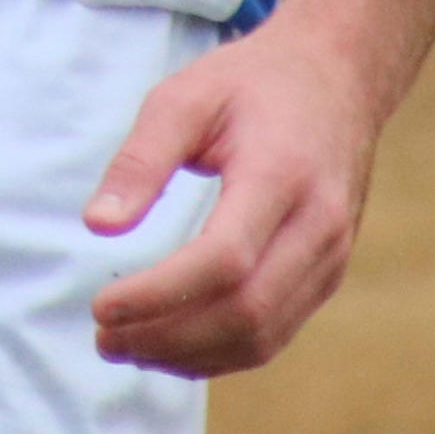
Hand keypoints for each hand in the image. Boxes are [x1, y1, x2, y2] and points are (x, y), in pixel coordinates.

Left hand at [81, 13, 382, 376]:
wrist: (337, 78)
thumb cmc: (251, 84)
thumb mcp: (184, 98)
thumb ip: (140, 160)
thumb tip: (97, 225)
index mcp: (281, 175)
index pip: (224, 260)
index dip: (159, 295)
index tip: (101, 306)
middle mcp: (318, 227)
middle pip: (245, 311)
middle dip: (167, 336)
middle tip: (103, 338)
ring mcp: (331, 256)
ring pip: (264, 335)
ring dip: (190, 355)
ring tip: (125, 347)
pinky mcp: (328, 274)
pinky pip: (277, 332)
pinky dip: (221, 352)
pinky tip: (171, 345)